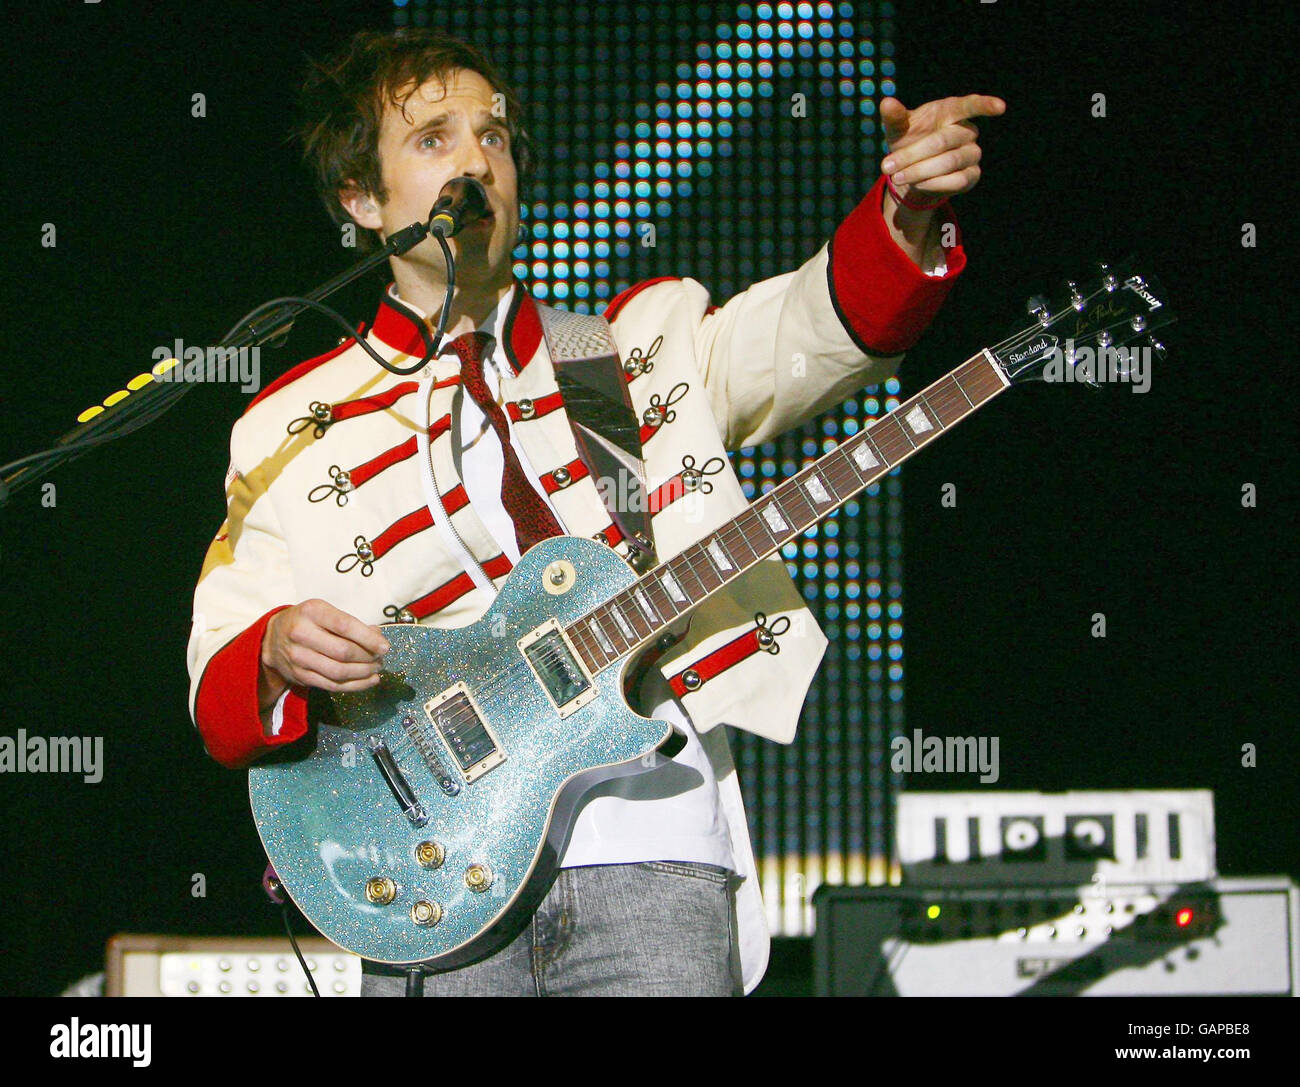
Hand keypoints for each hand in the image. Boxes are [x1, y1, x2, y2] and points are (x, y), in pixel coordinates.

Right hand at [260, 599, 390, 700]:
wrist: (272, 639)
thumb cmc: (307, 621)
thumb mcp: (325, 612)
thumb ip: (352, 624)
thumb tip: (378, 638)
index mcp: (312, 612)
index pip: (345, 626)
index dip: (368, 638)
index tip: (385, 647)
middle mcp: (302, 633)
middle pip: (343, 652)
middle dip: (368, 657)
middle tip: (380, 658)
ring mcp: (299, 657)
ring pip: (339, 672)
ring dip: (364, 673)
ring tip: (376, 668)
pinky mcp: (300, 676)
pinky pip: (332, 685)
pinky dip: (355, 685)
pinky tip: (369, 680)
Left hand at [879, 93, 1004, 205]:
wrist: (912, 170)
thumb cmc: (909, 140)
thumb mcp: (898, 128)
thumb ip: (895, 117)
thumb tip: (887, 103)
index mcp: (951, 112)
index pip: (970, 105)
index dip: (985, 105)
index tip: (1000, 107)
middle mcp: (967, 131)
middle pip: (943, 141)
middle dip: (912, 155)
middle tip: (886, 166)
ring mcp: (973, 153)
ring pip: (950, 162)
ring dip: (920, 171)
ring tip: (897, 177)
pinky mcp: (972, 175)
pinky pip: (957, 180)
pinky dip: (933, 184)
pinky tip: (917, 184)